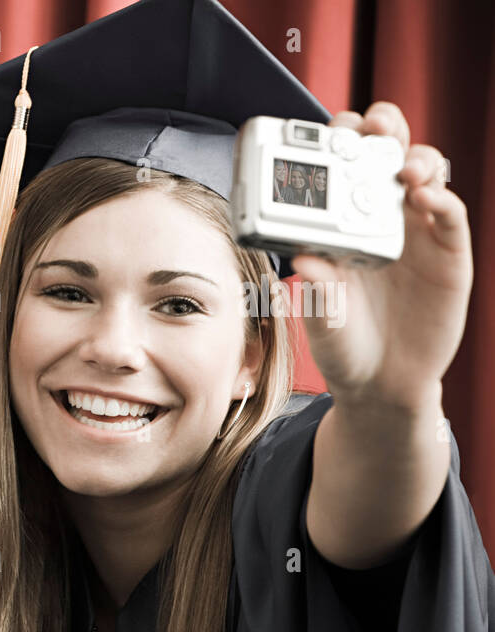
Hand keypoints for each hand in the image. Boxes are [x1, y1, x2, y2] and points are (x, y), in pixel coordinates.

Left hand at [293, 101, 471, 411]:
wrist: (381, 383)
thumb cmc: (343, 344)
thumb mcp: (321, 318)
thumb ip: (315, 290)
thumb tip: (303, 260)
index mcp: (344, 224)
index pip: (345, 167)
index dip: (341, 141)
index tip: (329, 130)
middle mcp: (383, 219)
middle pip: (390, 156)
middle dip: (384, 129)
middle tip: (374, 124)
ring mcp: (418, 233)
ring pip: (427, 176)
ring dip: (417, 161)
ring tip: (403, 170)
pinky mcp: (449, 255)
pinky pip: (451, 217)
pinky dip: (443, 201)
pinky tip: (426, 198)